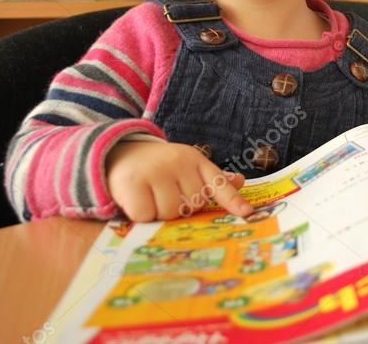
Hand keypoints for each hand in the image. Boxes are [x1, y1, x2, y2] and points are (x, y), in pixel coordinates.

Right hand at [106, 141, 253, 221]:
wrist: (121, 153)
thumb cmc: (161, 167)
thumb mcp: (187, 167)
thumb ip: (211, 178)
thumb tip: (239, 181)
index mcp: (195, 160)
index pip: (218, 182)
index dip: (233, 200)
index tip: (246, 213)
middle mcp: (178, 163)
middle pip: (191, 206)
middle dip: (178, 208)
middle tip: (165, 195)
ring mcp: (155, 171)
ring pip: (169, 212)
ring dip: (159, 212)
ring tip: (151, 197)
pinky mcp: (132, 183)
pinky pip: (145, 215)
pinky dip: (141, 214)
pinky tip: (136, 200)